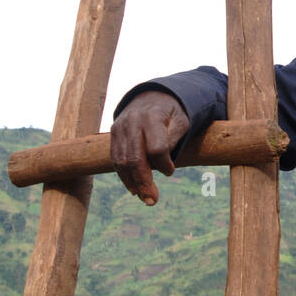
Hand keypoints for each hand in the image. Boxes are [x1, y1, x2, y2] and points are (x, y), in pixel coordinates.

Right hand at [110, 90, 190, 205]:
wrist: (152, 95)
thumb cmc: (171, 113)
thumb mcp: (181, 122)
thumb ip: (173, 141)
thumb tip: (161, 166)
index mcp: (152, 116)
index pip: (156, 148)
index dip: (164, 164)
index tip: (170, 171)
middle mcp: (132, 122)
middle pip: (135, 158)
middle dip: (144, 182)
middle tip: (153, 200)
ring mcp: (120, 128)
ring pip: (122, 161)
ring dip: (132, 183)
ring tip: (144, 197)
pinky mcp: (113, 134)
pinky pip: (115, 159)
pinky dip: (123, 175)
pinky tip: (133, 187)